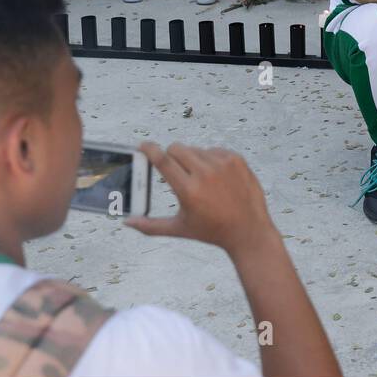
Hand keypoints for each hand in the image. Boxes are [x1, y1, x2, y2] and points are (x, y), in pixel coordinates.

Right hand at [126, 142, 275, 255]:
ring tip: (201, 181)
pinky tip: (216, 178)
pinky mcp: (236, 159)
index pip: (162, 160)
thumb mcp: (180, 229)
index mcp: (188, 191)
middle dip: (171, 156)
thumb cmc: (212, 231)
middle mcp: (205, 174)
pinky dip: (210, 160)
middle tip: (175, 170)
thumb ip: (150, 226)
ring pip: (195, 149)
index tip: (142, 145)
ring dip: (191, 160)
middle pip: (176, 149)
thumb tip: (127, 222)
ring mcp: (223, 164)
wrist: (248, 230)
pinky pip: (213, 150)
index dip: (149, 150)